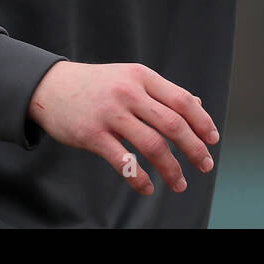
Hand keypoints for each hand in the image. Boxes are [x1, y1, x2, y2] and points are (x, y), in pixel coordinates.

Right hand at [27, 61, 218, 195]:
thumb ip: (161, 93)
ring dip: (171, 168)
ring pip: (152, 144)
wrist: (51, 86)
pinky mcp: (92, 134)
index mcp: (142, 77)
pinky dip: (139, 177)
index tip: (213, 140)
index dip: (202, 121)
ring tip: (180, 183)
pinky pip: (123, 160)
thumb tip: (197, 105)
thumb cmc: (97, 85)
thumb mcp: (130, 78)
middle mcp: (129, 93)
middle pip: (172, 123)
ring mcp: (110, 113)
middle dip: (194, 148)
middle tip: (205, 165)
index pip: (182, 100)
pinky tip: (148, 187)